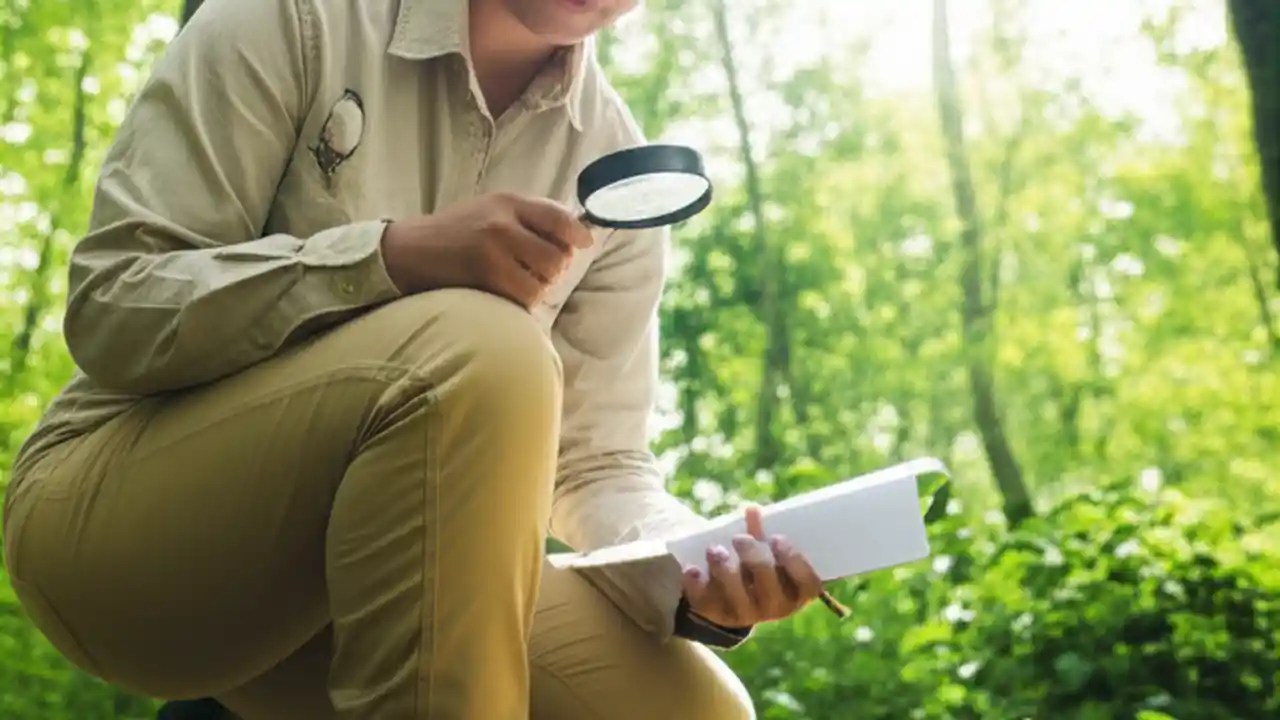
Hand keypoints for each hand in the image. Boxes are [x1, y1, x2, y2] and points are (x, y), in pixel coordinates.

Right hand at [380, 193, 594, 308]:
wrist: (410, 250)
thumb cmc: (455, 231)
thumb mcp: (490, 208)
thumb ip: (529, 216)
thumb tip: (576, 232)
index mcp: (508, 203)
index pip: (558, 217)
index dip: (577, 234)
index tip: (584, 243)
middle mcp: (503, 225)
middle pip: (558, 256)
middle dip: (553, 268)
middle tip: (536, 269)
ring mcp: (495, 254)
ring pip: (543, 282)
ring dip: (536, 287)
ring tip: (517, 281)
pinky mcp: (486, 281)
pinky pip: (523, 299)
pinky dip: (520, 301)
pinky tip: (505, 292)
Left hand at [681, 505, 824, 627]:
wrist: (731, 597)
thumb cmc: (758, 568)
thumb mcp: (765, 551)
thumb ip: (761, 533)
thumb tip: (751, 508)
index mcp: (796, 592)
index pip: (807, 583)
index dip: (793, 561)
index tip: (777, 538)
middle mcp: (775, 608)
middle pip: (769, 588)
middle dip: (754, 560)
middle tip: (739, 538)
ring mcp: (746, 615)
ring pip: (737, 597)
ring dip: (724, 570)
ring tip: (713, 549)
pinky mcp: (718, 614)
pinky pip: (707, 603)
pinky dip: (698, 585)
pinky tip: (692, 568)